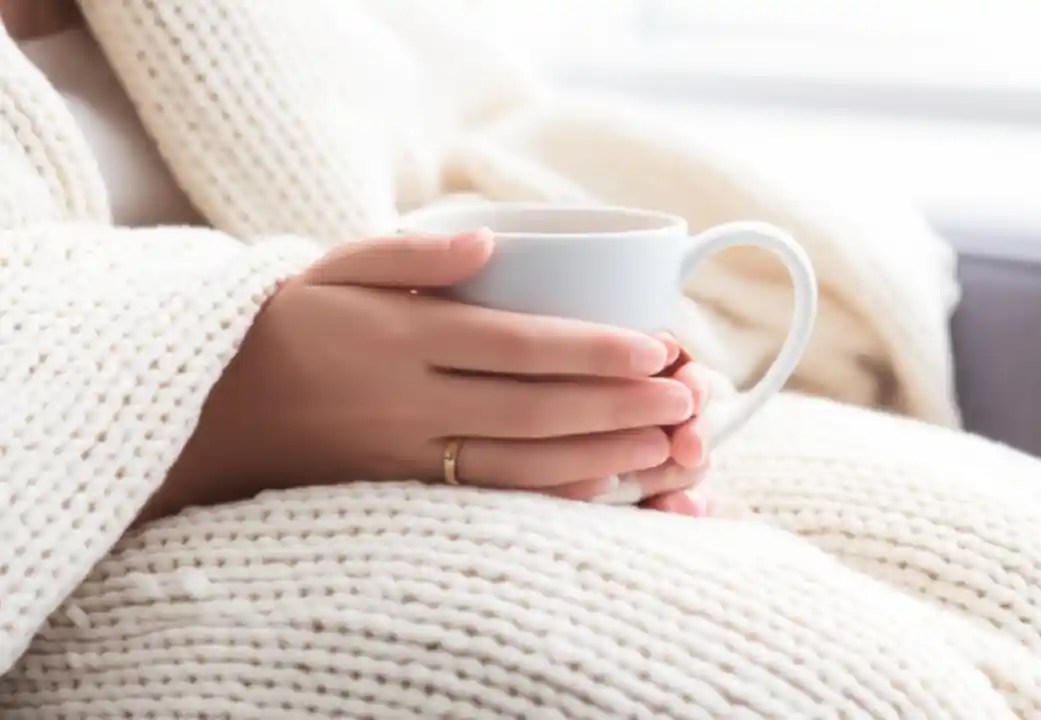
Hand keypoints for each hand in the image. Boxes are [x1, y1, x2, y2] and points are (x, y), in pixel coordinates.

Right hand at [139, 231, 695, 523]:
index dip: (595, 350)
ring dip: (604, 454)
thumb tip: (492, 244)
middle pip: (535, 409)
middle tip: (688, 400)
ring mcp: (404, 457)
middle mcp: (407, 402)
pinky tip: (604, 484)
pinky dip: (550, 494)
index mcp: (399, 339)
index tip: (657, 349)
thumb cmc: (285, 327)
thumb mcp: (332, 268)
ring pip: (521, 462)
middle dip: (621, 406)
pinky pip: (486, 498)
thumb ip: (412, 257)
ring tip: (670, 445)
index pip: (518, 345)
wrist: (206, 415)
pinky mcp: (400, 493)